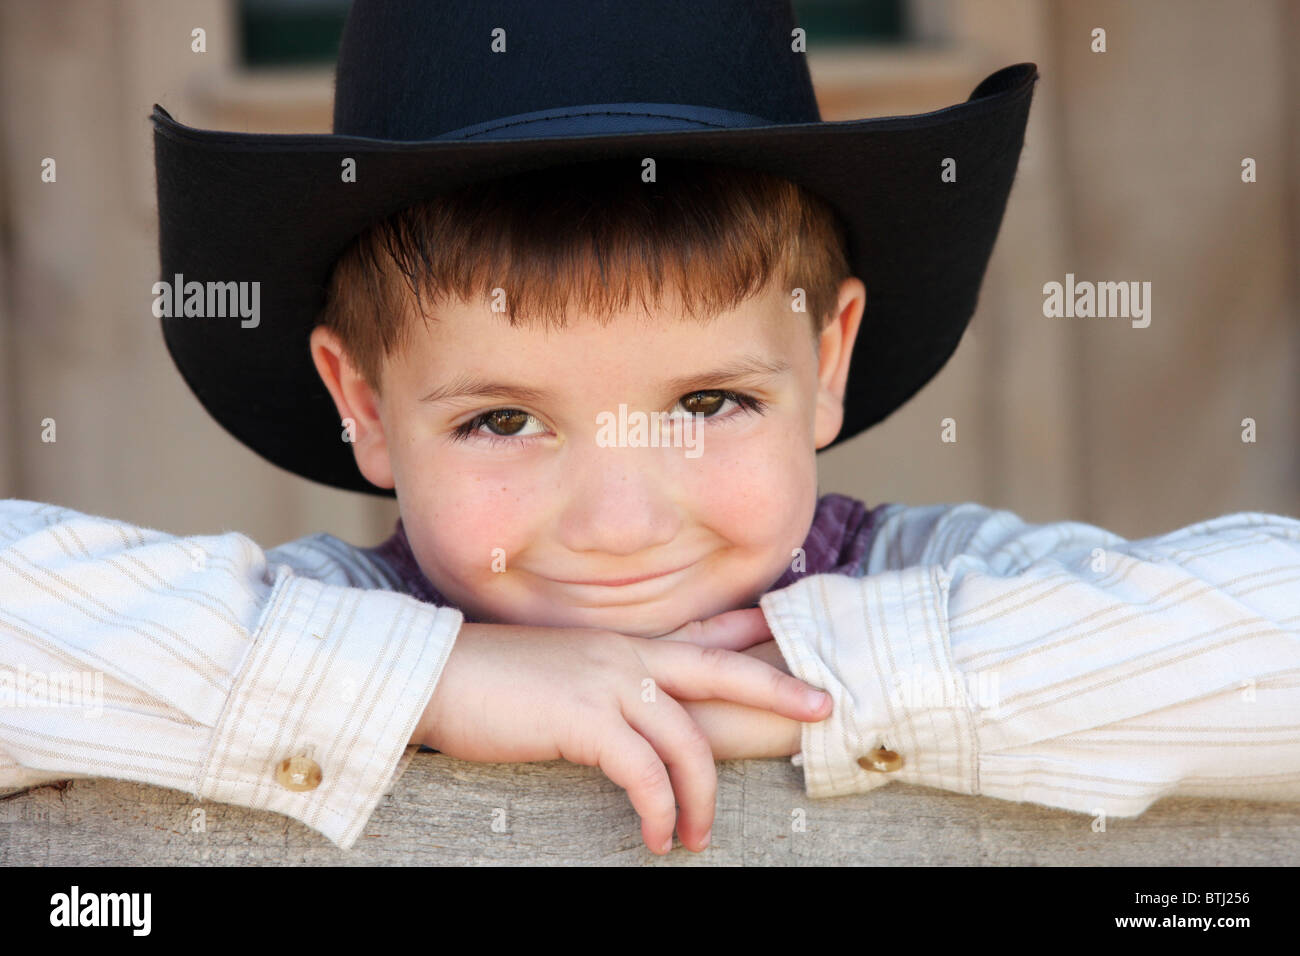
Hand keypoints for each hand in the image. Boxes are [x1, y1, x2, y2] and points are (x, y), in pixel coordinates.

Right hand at [414, 618, 831, 854]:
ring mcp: (608, 683)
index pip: (701, 637)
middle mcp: (626, 656)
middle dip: (777, 688)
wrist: (435, 676)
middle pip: (722, 670)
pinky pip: (643, 773)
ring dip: (701, 797)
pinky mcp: (584, 719)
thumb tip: (626, 711)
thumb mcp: (560, 669)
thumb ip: (602, 682)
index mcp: (623, 646)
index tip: (787, 638)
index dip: (749, 638)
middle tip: (822, 709)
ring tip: (693, 839)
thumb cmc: (491, 682)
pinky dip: (658, 809)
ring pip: (687, 740)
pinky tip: (654, 838)